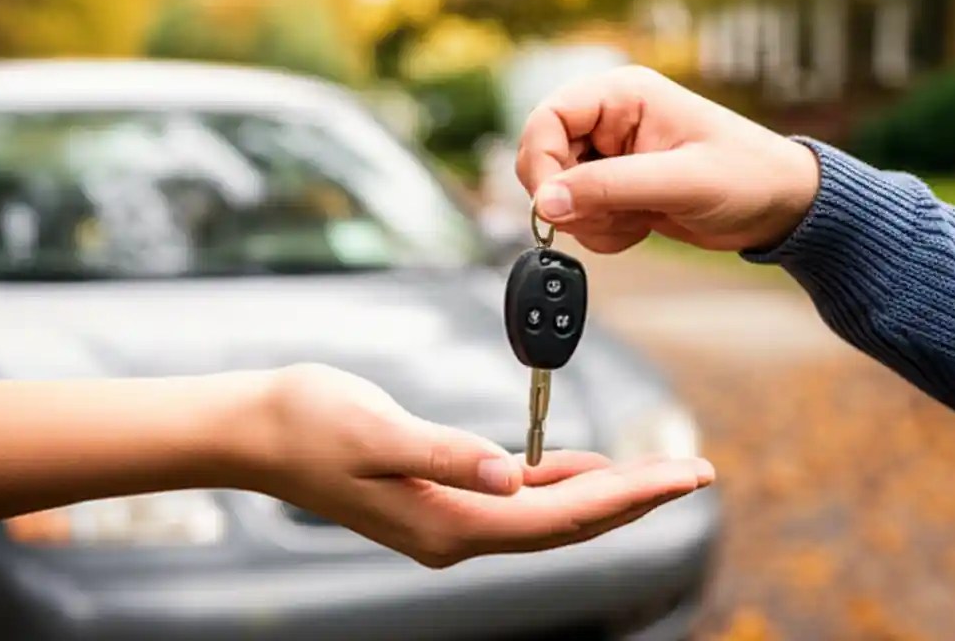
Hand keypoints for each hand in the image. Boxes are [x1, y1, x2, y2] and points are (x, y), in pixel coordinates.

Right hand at [243, 364, 714, 567]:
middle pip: (569, 523)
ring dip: (608, 493)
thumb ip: (446, 454)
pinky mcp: (441, 497)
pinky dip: (562, 484)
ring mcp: (449, 519)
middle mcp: (457, 533)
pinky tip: (585, 468)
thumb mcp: (377, 431)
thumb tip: (511, 478)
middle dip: (637, 498)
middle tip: (698, 472)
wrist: (255, 430)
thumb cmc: (308, 422)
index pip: (563, 517)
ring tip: (662, 473)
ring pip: (550, 514)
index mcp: (450, 523)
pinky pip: (520, 499)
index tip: (684, 475)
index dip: (630, 496)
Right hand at [516, 66, 819, 252]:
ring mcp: (612, 156)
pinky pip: (581, 215)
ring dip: (591, 220)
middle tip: (614, 216)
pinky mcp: (618, 189)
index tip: (556, 204)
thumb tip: (547, 201)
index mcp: (623, 95)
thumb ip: (610, 188)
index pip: (547, 119)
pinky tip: (643, 227)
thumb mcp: (680, 182)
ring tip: (641, 219)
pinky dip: (603, 232)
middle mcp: (611, 121)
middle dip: (572, 200)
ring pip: (560, 194)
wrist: (781, 208)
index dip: (541, 163)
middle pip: (545, 160)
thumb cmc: (748, 176)